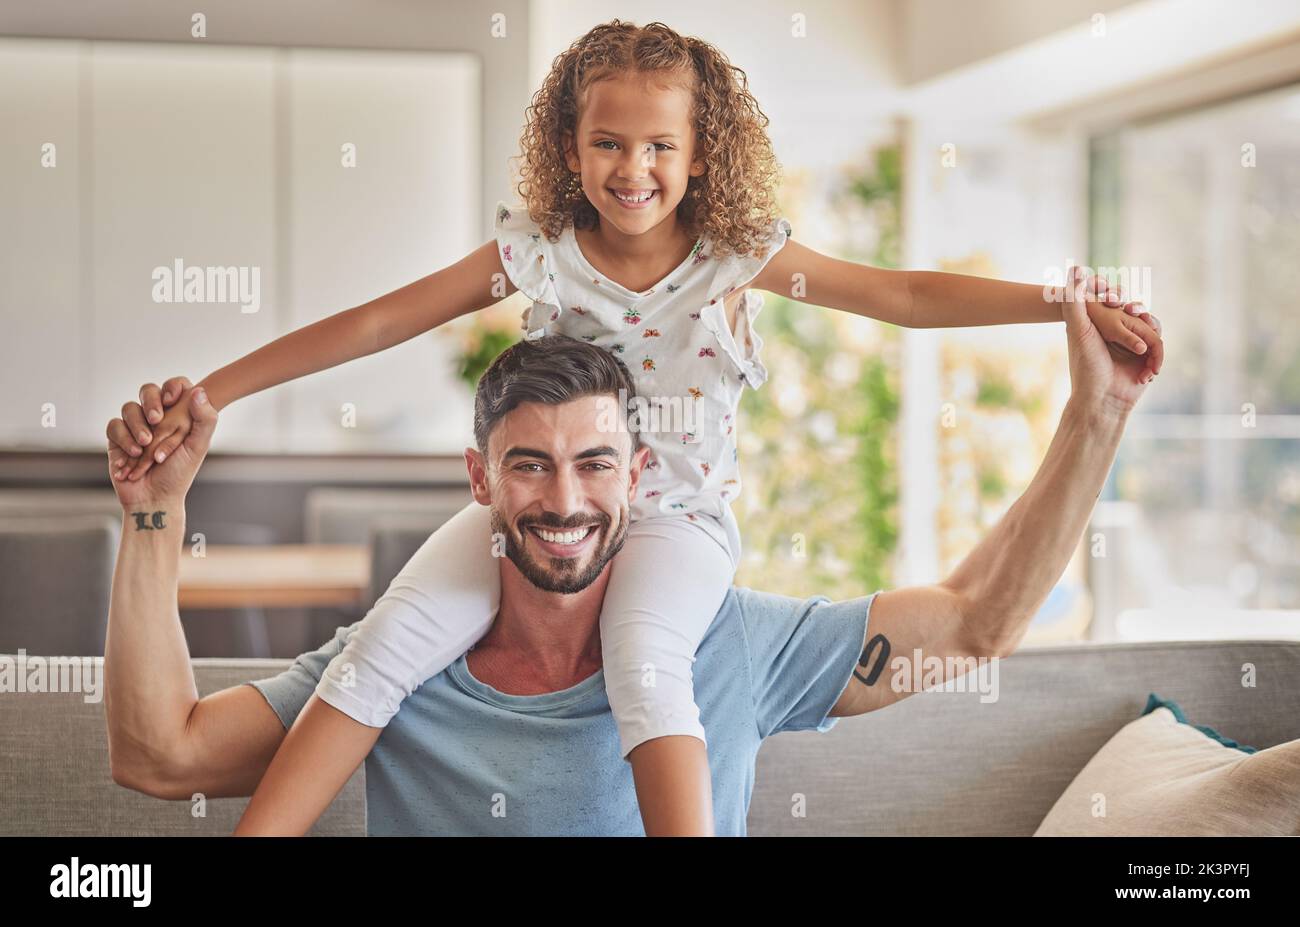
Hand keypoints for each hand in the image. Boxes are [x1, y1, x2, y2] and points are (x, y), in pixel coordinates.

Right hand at [106, 376, 196, 481]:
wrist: (154, 497)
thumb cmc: (179, 473)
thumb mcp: (197, 447)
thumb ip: (204, 419)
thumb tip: (199, 391)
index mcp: (179, 415)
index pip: (175, 386)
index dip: (173, 387)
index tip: (174, 400)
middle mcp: (156, 417)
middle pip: (148, 390)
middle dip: (151, 402)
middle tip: (157, 420)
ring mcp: (135, 426)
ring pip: (129, 408)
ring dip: (137, 427)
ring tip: (143, 449)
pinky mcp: (118, 438)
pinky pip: (114, 426)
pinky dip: (123, 440)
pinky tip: (131, 457)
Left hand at [1061, 267, 1162, 416]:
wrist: (1101, 398)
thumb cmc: (1085, 365)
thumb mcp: (1078, 329)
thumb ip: (1074, 300)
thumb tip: (1075, 268)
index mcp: (1099, 324)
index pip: (1113, 299)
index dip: (1113, 295)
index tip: (1109, 296)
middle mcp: (1117, 333)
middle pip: (1135, 310)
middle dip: (1135, 309)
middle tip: (1130, 310)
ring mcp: (1133, 345)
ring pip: (1150, 325)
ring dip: (1147, 329)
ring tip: (1139, 342)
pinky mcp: (1146, 358)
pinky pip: (1159, 344)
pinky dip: (1155, 353)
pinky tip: (1144, 363)